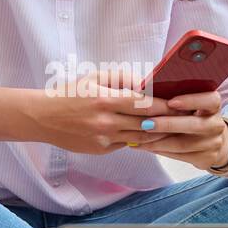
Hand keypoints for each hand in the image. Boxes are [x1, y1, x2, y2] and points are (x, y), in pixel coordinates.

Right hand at [30, 67, 175, 154]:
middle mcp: (106, 122)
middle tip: (184, 116)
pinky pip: (126, 144)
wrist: (44, 118)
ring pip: (140, 138)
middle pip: (146, 123)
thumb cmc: (70, 94)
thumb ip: (121, 78)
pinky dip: (138, 139)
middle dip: (167, 120)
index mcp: (105, 100)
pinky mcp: (101, 150)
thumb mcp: (94, 77)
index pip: (144, 104)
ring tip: (172, 127)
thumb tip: (146, 83)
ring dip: (157, 133)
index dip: (165, 105)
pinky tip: (148, 134)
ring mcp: (104, 139)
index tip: (180, 103)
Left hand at [132, 89, 227, 170]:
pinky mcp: (205, 159)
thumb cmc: (192, 116)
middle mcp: (216, 124)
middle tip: (145, 123)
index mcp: (213, 105)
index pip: (210, 100)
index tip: (171, 102)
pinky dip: (159, 151)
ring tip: (137, 138)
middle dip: (167, 124)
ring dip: (157, 141)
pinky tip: (144, 146)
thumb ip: (174, 98)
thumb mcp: (190, 104)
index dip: (191, 101)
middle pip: (193, 125)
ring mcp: (212, 143)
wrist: (211, 140)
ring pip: (182, 144)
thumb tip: (143, 91)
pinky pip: (179, 156)